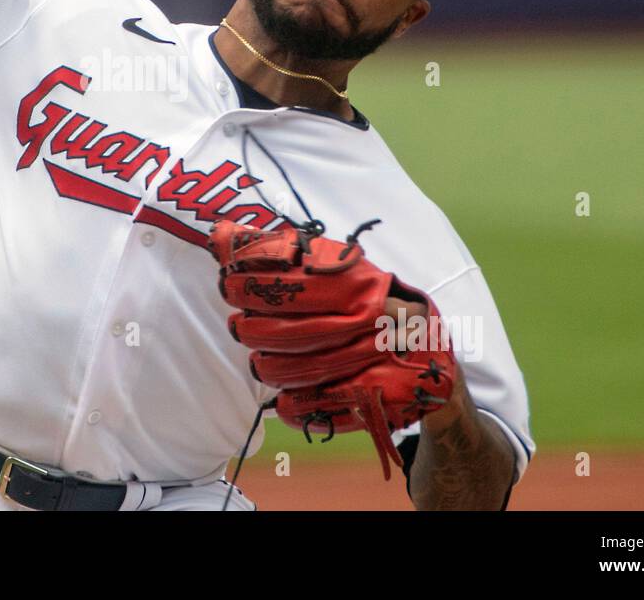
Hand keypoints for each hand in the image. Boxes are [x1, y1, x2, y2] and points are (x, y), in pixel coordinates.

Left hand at [207, 218, 457, 479]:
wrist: (426, 347)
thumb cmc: (366, 296)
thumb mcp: (329, 263)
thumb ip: (273, 250)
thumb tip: (217, 234)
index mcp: (354, 281)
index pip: (282, 283)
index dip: (243, 283)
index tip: (229, 283)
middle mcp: (363, 322)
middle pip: (279, 332)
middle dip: (246, 327)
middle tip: (240, 323)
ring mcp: (366, 363)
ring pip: (288, 373)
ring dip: (263, 365)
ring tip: (259, 355)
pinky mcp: (366, 401)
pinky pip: (309, 408)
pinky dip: (290, 405)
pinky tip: (286, 394)